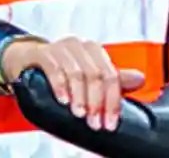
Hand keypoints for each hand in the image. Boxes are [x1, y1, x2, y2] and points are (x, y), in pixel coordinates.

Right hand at [2, 37, 145, 130]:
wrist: (28, 59)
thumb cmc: (62, 68)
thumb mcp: (88, 74)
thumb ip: (113, 79)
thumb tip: (140, 79)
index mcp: (95, 51)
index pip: (111, 76)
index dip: (113, 101)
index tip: (111, 122)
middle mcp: (81, 46)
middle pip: (96, 75)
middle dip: (97, 102)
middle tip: (94, 123)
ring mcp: (62, 47)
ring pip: (77, 73)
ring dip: (79, 97)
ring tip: (79, 114)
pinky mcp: (44, 53)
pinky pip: (54, 69)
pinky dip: (60, 86)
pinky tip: (63, 101)